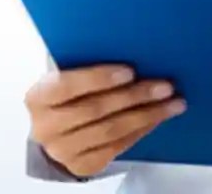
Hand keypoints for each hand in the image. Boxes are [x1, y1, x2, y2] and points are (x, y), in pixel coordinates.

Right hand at [25, 64, 186, 177]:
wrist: (56, 130)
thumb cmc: (68, 93)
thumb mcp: (68, 74)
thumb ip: (86, 63)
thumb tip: (130, 46)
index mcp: (38, 97)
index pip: (65, 86)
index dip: (98, 78)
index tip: (130, 70)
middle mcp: (46, 127)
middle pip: (94, 110)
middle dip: (134, 96)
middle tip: (165, 86)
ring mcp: (63, 150)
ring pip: (111, 131)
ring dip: (147, 115)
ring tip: (173, 102)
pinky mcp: (82, 165)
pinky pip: (117, 147)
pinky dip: (142, 130)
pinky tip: (158, 117)